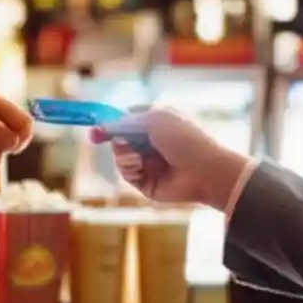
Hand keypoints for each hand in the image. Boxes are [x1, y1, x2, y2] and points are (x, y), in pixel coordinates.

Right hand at [93, 107, 249, 208]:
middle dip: (114, 139)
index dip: (113, 122)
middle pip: (120, 139)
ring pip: (121, 157)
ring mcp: (150, 163)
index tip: (97, 126)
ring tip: (135, 156)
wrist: (205, 170)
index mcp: (158, 122)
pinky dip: (129, 168)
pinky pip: (127, 174)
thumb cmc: (185, 139)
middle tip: (106, 139)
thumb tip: (100, 126)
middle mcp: (153, 142)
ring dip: (123, 154)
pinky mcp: (147, 182)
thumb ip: (125, 122)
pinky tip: (140, 167)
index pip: (128, 119)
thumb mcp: (154, 120)